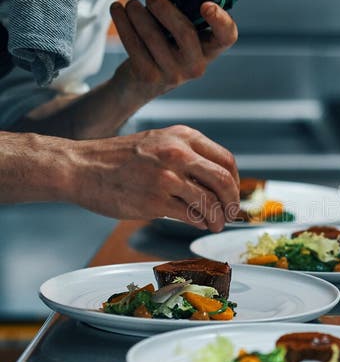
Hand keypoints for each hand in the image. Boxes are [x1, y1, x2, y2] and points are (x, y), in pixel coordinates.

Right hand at [65, 124, 239, 228]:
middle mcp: (178, 153)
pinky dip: (200, 222)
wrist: (81, 167)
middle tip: (232, 214)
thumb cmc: (118, 159)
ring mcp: (167, 177)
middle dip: (233, 202)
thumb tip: (215, 181)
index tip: (232, 195)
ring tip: (216, 225)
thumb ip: (186, 155)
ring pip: (210, 202)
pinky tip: (199, 224)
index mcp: (182, 136)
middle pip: (224, 181)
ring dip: (218, 218)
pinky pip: (190, 215)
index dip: (236, 182)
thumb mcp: (157, 142)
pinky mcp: (155, 200)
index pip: (226, 160)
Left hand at [109, 0, 237, 103]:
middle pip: (186, 32)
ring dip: (138, 14)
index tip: (206, 5)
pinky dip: (123, 23)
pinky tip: (118, 10)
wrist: (140, 84)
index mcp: (209, 49)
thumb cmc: (164, 48)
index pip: (227, 36)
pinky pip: (134, 44)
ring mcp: (173, 74)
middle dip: (166, 10)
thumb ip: (183, 14)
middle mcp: (196, 65)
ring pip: (154, 36)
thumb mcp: (179, 34)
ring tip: (131, 4)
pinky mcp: (149, 76)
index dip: (221, 20)